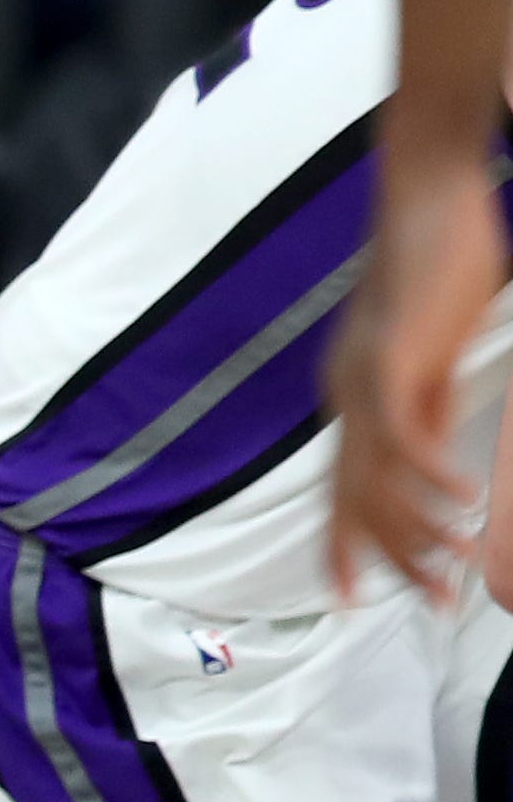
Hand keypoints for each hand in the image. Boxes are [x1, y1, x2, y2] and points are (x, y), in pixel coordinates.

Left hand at [328, 152, 503, 602]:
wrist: (430, 197)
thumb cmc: (439, 267)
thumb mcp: (431, 355)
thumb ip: (428, 403)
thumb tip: (434, 450)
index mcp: (353, 401)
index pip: (340, 492)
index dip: (342, 549)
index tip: (350, 599)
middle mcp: (347, 401)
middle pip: (357, 503)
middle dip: (391, 561)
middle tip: (432, 604)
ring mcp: (362, 384)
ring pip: (380, 483)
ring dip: (421, 531)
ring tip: (457, 567)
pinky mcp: (391, 362)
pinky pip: (404, 438)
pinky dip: (431, 478)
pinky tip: (462, 505)